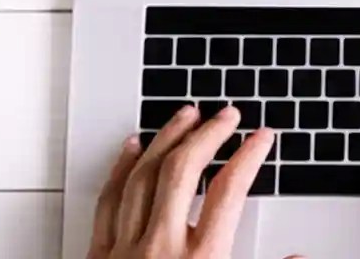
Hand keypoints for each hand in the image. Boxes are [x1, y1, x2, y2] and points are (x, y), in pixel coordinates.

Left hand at [88, 105, 295, 258]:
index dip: (250, 156)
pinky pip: (107, 199)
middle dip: (209, 134)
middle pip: (185, 170)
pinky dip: (121, 168)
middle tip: (228, 115)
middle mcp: (160, 250)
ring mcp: (124, 250)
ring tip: (186, 116)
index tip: (263, 138)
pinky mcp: (96, 258)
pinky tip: (133, 148)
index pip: (230, 191)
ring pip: (143, 175)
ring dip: (167, 138)